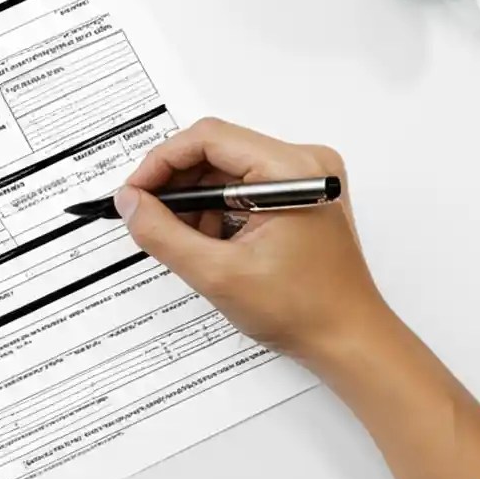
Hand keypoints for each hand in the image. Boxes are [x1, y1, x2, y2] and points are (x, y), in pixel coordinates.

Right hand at [116, 118, 391, 362]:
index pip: (208, 138)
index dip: (162, 162)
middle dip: (176, 186)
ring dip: (195, 202)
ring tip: (186, 242)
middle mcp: (303, 163)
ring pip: (225, 170)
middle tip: (148, 218)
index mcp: (291, 171)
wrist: (349, 340)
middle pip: (216, 151)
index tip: (135, 193)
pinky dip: (216, 212)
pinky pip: (243, 187)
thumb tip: (130, 203)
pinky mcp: (301, 195)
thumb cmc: (304, 311)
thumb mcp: (217, 274)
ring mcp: (305, 178)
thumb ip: (163, 234)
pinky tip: (210, 244)